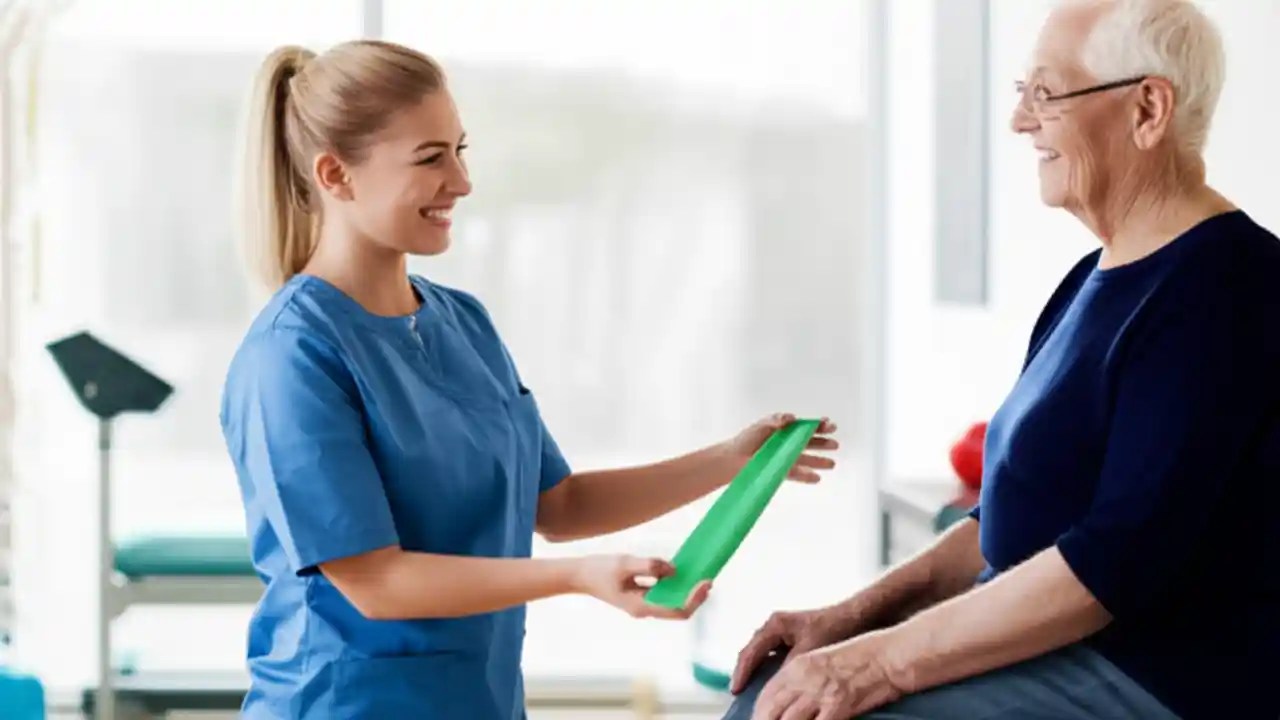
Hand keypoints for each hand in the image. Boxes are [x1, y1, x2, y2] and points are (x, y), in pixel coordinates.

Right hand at [571, 555, 710, 619]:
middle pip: (678, 610)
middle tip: (709, 578)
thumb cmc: (599, 569)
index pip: (676, 610)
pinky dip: (676, 586)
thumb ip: (649, 565)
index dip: (694, 599)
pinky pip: (665, 594)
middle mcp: (645, 609)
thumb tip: (674, 570)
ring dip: (688, 592)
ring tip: (701, 576)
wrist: (579, 576)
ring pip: (673, 603)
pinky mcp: (642, 596)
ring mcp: (644, 604)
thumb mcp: (625, 563)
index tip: (705, 582)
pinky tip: (682, 573)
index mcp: (641, 607)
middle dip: (696, 597)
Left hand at [728, 414, 838, 483]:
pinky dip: (806, 476)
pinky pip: (797, 474)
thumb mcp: (761, 425)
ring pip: (806, 459)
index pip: (805, 426)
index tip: (829, 425)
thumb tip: (791, 417)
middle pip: (809, 443)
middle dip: (823, 443)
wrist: (732, 459)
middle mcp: (787, 443)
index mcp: (785, 429)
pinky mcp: (781, 471)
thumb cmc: (745, 440)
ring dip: (819, 461)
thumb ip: (776, 420)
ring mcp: (785, 457)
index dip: (818, 426)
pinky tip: (817, 478)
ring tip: (832, 464)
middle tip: (835, 444)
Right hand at [731, 606, 864, 692]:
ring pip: (761, 653)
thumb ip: (788, 667)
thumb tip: (774, 687)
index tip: (735, 690)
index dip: (741, 673)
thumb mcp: (808, 651)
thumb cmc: (832, 629)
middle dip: (744, 672)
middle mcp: (774, 625)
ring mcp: (781, 630)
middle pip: (752, 651)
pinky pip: (771, 654)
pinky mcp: (791, 637)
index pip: (750, 652)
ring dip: (755, 670)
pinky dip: (767, 667)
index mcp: (774, 625)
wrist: (854, 617)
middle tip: (739, 692)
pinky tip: (770, 681)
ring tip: (750, 689)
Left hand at [751, 636, 903, 719]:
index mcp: (797, 667)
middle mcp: (803, 679)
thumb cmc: (861, 659)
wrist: (888, 656)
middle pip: (770, 712)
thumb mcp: (822, 663)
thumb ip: (803, 680)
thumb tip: (789, 702)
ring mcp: (820, 693)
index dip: (758, 715)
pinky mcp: (838, 706)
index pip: (765, 696)